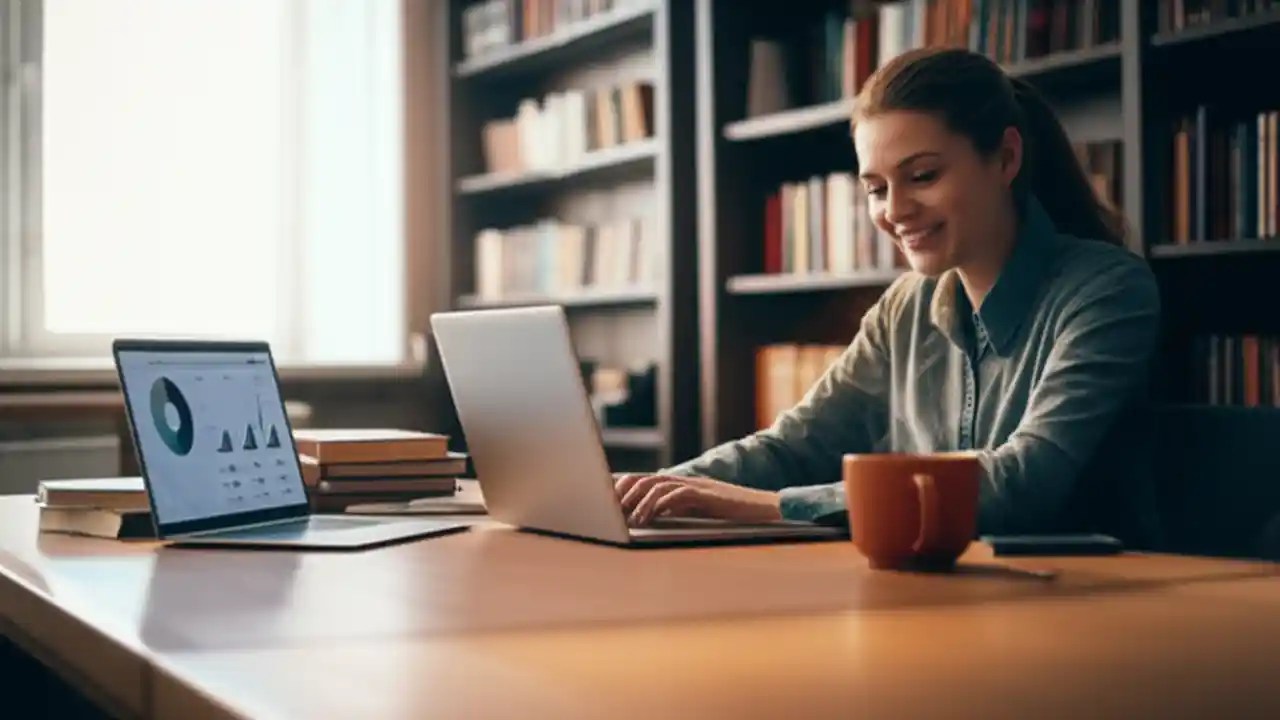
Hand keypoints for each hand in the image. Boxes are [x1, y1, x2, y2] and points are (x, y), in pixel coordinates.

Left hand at [613, 473, 782, 526]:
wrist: (760, 507)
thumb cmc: (729, 511)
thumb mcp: (695, 509)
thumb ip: (674, 507)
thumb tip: (650, 514)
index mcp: (677, 483)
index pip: (642, 479)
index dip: (622, 489)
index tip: (607, 504)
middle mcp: (682, 480)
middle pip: (644, 480)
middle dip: (624, 495)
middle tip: (612, 513)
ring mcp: (694, 485)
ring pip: (657, 486)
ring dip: (640, 504)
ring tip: (632, 521)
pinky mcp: (705, 493)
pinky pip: (678, 495)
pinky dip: (662, 505)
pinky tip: (653, 517)